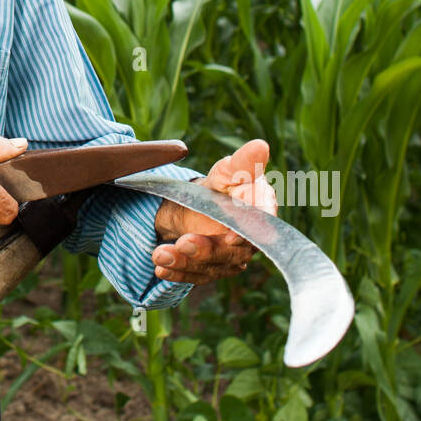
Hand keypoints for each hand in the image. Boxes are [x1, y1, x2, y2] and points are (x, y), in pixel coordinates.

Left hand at [151, 138, 278, 285]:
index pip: (261, 226)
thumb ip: (243, 162)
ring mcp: (232, 258)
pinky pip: (197, 275)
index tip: (231, 238)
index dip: (248, 234)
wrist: (197, 203)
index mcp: (261, 210)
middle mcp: (251, 239)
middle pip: (233, 252)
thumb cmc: (221, 184)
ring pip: (211, 266)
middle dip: (207, 250)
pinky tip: (161, 268)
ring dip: (185, 263)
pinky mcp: (213, 270)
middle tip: (183, 243)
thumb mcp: (226, 171)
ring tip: (160, 254)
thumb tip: (260, 145)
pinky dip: (178, 273)